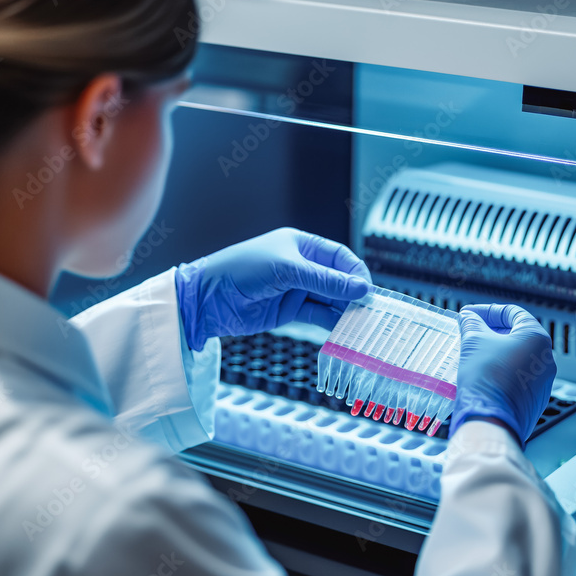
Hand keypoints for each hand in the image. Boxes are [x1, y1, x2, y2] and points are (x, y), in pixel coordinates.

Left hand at [175, 227, 370, 350]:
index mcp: (300, 245)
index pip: (339, 257)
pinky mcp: (289, 311)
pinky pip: (317, 315)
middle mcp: (301, 266)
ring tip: (359, 323)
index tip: (367, 289)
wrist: (206, 299)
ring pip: (329, 299)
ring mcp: (295, 289)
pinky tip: (342, 330)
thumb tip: (359, 287)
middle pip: (337, 279)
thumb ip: (324, 280)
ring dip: (344, 310)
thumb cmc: (239, 270)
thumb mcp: (286, 270)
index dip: (355, 272)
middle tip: (369, 310)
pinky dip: (330, 323)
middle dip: (353, 293)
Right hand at [454, 304, 555, 446]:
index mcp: (537, 338)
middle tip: (469, 332)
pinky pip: (517, 377)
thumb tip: (468, 317)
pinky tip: (481, 373)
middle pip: (517, 335)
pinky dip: (501, 370)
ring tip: (472, 353)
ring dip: (495, 351)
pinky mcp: (534, 399)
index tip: (469, 315)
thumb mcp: (474, 342)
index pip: (513, 313)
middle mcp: (546, 359)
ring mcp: (543, 381)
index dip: (487, 311)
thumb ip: (472, 324)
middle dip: (491, 331)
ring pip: (517, 357)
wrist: (492, 420)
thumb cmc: (487, 378)